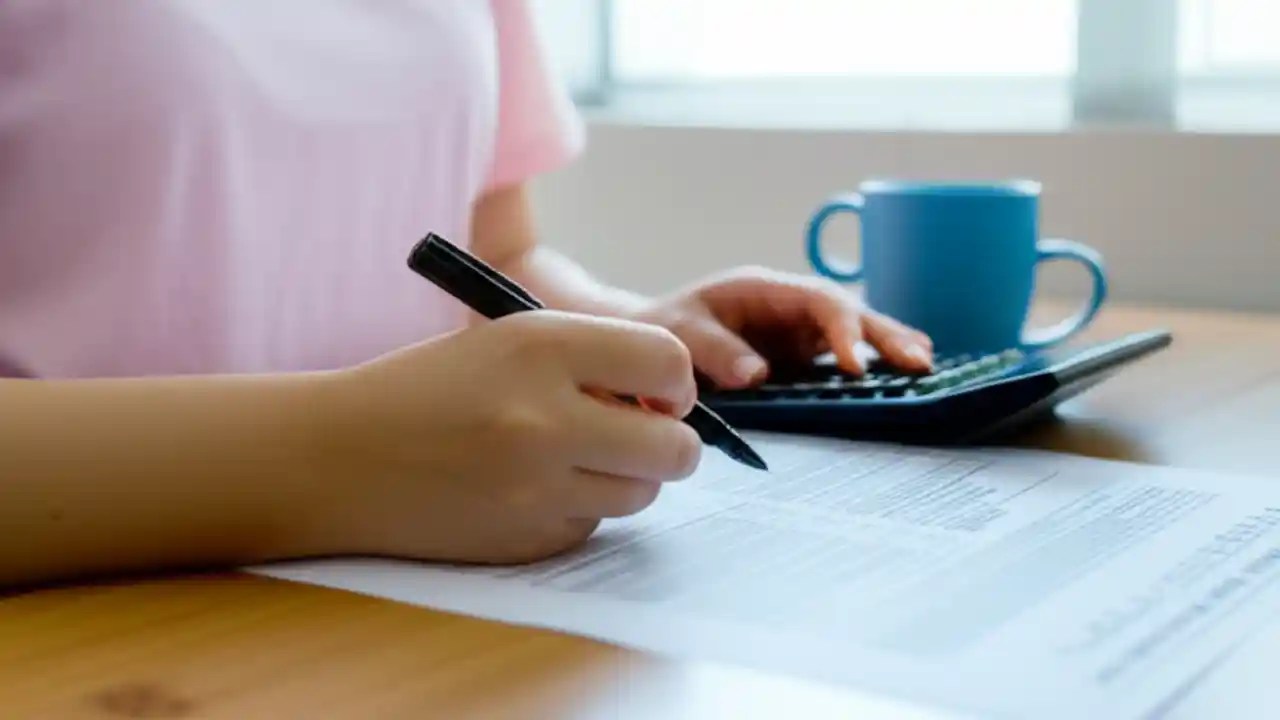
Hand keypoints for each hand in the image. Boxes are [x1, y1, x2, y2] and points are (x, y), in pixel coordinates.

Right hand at [313, 311, 700, 564]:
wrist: (338, 458)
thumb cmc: (429, 389)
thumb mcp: (508, 342)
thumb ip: (593, 360)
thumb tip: (671, 403)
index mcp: (541, 348)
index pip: (668, 362)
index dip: (675, 382)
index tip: (657, 392)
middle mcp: (545, 419)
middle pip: (676, 447)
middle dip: (670, 442)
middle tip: (640, 434)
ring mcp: (537, 489)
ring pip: (642, 493)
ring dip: (623, 476)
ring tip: (570, 456)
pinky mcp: (526, 540)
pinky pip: (592, 525)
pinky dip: (576, 507)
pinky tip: (527, 489)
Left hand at [634, 266, 933, 388]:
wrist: (652, 334)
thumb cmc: (663, 327)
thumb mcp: (680, 333)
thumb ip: (714, 351)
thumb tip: (758, 374)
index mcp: (764, 289)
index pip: (818, 301)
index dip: (842, 329)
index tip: (855, 364)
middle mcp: (789, 303)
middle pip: (848, 310)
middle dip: (883, 333)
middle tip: (918, 361)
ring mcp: (797, 327)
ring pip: (854, 328)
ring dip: (888, 343)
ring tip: (925, 363)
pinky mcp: (798, 351)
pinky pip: (841, 353)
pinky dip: (873, 360)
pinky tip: (903, 372)